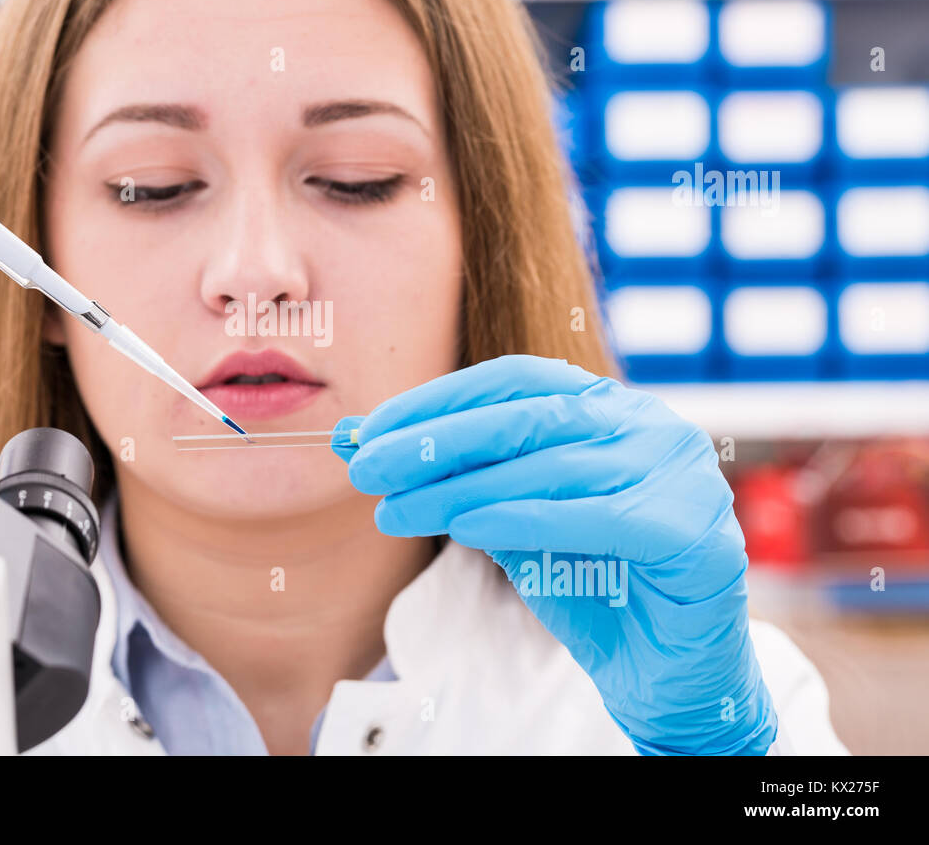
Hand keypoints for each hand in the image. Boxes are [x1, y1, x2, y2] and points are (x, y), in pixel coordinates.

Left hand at [332, 354, 777, 754]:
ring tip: (397, 508)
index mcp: (613, 409)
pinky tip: (465, 528)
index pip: (518, 381)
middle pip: (529, 417)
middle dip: (438, 441)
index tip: (373, 429)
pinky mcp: (692, 533)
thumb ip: (457, 478)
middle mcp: (653, 427)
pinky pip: (594, 518)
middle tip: (368, 466)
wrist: (666, 675)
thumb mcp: (510, 521)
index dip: (441, 400)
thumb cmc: (590, 587)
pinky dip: (523, 518)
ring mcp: (681, 475)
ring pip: (553, 466)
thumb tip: (363, 439)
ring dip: (461, 488)